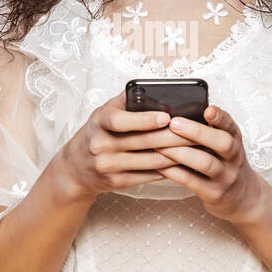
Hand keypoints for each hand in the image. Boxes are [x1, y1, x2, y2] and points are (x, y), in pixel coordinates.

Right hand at [53, 92, 190, 200]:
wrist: (75, 167)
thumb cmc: (97, 132)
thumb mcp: (104, 112)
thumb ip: (127, 100)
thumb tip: (157, 89)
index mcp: (100, 121)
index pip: (120, 120)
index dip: (144, 119)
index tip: (166, 117)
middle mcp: (101, 144)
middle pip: (143, 141)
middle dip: (173, 137)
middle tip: (196, 132)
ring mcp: (109, 166)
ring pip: (150, 161)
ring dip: (176, 155)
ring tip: (196, 148)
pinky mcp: (117, 182)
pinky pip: (148, 175)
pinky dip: (168, 169)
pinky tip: (183, 163)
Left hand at [154, 104, 267, 225]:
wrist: (242, 198)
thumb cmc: (226, 165)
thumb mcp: (226, 147)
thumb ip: (210, 132)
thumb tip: (178, 112)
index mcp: (236, 141)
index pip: (231, 126)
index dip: (221, 117)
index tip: (208, 109)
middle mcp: (234, 158)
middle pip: (222, 143)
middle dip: (197, 132)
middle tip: (173, 124)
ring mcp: (225, 177)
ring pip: (205, 163)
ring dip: (180, 152)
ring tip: (159, 145)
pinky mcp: (213, 193)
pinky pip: (191, 181)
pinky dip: (173, 172)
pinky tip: (158, 164)